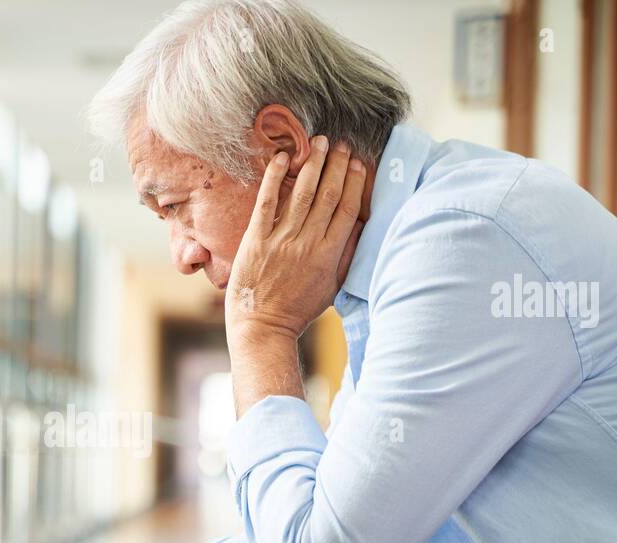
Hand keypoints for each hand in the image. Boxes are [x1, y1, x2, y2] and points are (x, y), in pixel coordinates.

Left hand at [225, 136, 366, 341]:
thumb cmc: (299, 308)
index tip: (358, 162)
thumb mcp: (333, 286)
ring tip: (318, 142)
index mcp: (329, 254)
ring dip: (312, 164)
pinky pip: (267, 202)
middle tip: (340, 143)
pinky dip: (273, 178)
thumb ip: (347, 255)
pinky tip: (282, 157)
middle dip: (336, 165)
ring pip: (301, 194)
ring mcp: (281, 240)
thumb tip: (360, 225)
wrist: (263, 326)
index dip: (354, 182)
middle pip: (327, 195)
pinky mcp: (256, 240)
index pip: (347, 209)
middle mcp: (308, 243)